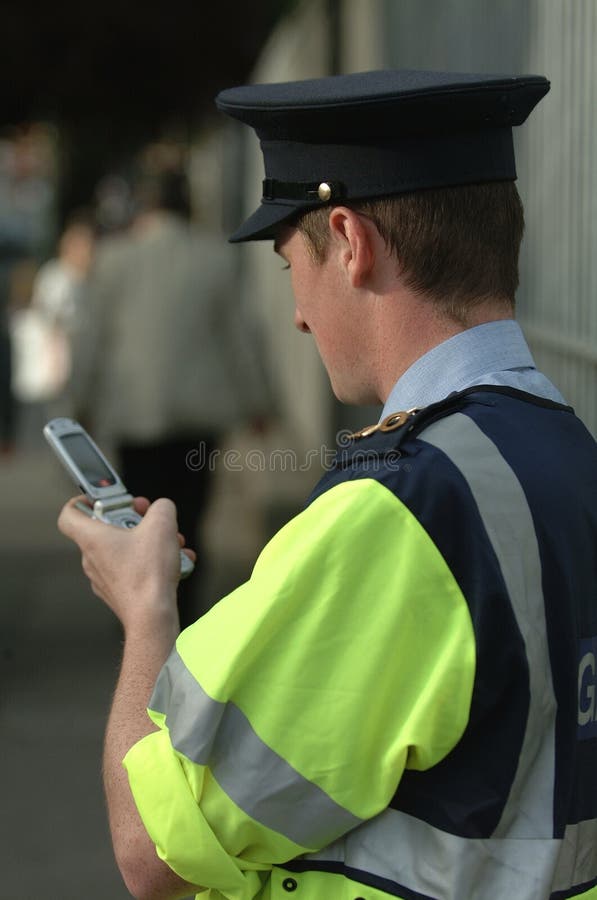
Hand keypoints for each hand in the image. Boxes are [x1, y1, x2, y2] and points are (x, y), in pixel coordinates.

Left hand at [57, 495, 195, 632]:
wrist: (152, 615)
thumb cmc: (148, 574)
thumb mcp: (162, 524)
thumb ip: (162, 507)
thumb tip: (163, 509)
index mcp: (92, 538)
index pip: (69, 515)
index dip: (80, 502)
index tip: (97, 500)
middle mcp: (92, 559)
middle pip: (105, 530)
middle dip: (131, 521)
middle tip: (148, 520)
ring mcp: (104, 578)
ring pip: (123, 550)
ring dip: (146, 542)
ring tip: (170, 544)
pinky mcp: (118, 593)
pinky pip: (133, 570)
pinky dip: (152, 563)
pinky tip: (174, 563)